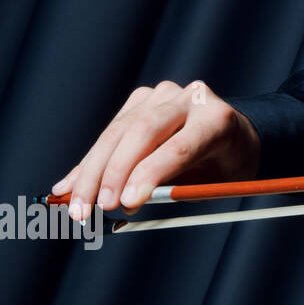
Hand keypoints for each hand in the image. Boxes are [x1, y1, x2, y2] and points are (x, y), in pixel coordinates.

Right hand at [53, 81, 260, 218]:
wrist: (233, 134)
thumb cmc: (226, 164)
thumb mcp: (214, 184)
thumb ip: (174, 189)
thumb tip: (125, 202)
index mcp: (217, 120)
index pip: (179, 146)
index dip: (149, 174)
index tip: (126, 203)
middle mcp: (191, 99)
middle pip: (142, 132)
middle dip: (112, 174)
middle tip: (92, 210)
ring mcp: (164, 94)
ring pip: (119, 131)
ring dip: (92, 171)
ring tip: (76, 205)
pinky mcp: (142, 98)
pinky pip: (112, 131)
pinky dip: (91, 161)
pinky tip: (69, 185)